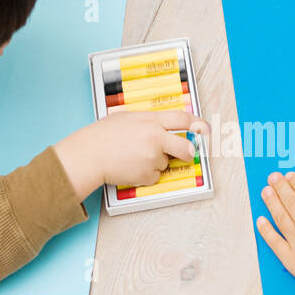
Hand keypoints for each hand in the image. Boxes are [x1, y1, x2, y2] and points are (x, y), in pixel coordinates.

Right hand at [54, 110, 208, 197]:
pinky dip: (146, 174)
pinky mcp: (147, 174)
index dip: (197, 124)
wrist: (89, 155)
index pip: (182, 119)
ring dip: (155, 162)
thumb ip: (148, 121)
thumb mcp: (127, 118)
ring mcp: (152, 157)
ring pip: (165, 163)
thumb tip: (164, 125)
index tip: (205, 129)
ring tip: (133, 156)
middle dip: (189, 151)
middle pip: (185, 147)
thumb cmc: (103, 136)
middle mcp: (155, 138)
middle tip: (186, 153)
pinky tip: (130, 167)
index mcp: (151, 120)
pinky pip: (154, 176)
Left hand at [255, 171, 294, 294]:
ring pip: (280, 218)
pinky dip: (266, 230)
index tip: (289, 175)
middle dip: (280, 187)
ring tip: (265, 191)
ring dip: (271, 203)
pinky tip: (260, 220)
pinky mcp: (289, 258)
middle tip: (272, 177)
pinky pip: (274, 242)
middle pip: (290, 202)